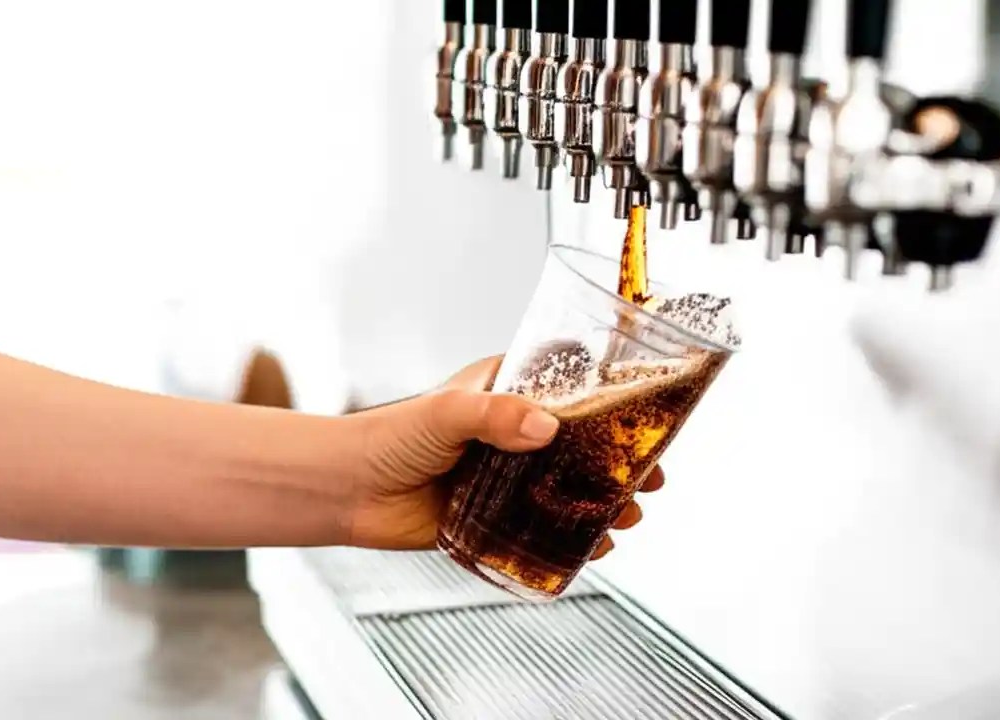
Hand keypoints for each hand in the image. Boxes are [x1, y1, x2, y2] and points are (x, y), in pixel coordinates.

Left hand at [346, 356, 664, 553]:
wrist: (348, 490)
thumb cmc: (389, 437)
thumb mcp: (448, 412)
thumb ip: (495, 415)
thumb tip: (544, 428)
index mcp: (507, 391)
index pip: (572, 390)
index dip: (613, 404)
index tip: (647, 418)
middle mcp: (512, 431)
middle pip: (582, 444)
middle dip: (621, 462)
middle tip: (651, 478)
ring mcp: (507, 475)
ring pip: (569, 487)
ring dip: (603, 502)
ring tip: (627, 517)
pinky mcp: (495, 515)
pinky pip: (543, 526)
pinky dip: (572, 537)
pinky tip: (594, 547)